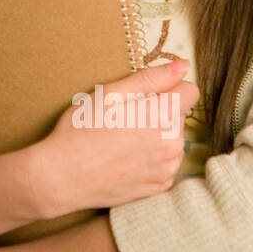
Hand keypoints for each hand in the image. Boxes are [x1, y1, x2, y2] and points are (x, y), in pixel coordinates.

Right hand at [28, 60, 197, 215]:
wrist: (62, 177)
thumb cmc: (80, 131)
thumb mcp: (110, 94)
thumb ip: (150, 78)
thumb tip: (182, 66)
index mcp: (162, 117)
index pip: (190, 91)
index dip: (168, 87)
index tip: (144, 94)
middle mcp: (173, 145)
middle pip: (179, 115)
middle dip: (158, 111)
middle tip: (124, 118)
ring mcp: (168, 168)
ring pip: (174, 138)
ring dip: (157, 135)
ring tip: (123, 139)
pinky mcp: (161, 186)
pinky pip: (166, 161)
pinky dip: (152, 157)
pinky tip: (126, 157)